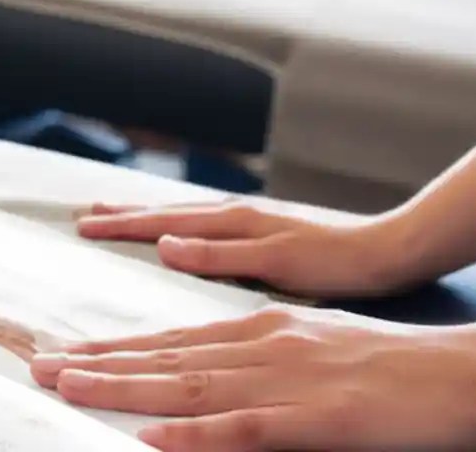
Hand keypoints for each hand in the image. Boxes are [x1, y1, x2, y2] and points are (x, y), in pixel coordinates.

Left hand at [31, 306, 475, 451]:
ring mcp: (285, 380)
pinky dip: (196, 434)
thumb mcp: (312, 349)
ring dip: (123, 386)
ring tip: (67, 386)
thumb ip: (257, 360)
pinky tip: (154, 438)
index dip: (113, 349)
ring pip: (187, 384)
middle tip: (37, 365)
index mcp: (260, 329)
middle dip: (97, 363)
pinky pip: (244, 429)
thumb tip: (204, 378)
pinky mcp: (316, 418)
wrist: (466, 373)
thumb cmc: (391, 368)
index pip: (169, 340)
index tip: (64, 352)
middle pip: (163, 357)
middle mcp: (261, 345)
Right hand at [77, 200, 409, 297]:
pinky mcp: (268, 230)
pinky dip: (182, 222)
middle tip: (85, 215)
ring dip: (150, 215)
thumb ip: (219, 255)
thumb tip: (164, 244)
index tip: (84, 226)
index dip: (124, 226)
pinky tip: (183, 229)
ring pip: (187, 215)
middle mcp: (240, 214)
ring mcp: (254, 220)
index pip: (164, 222)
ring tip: (121, 214)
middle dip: (126, 215)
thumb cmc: (338, 262)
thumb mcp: (276, 264)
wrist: (391, 251)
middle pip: (169, 212)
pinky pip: (208, 223)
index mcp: (236, 222)